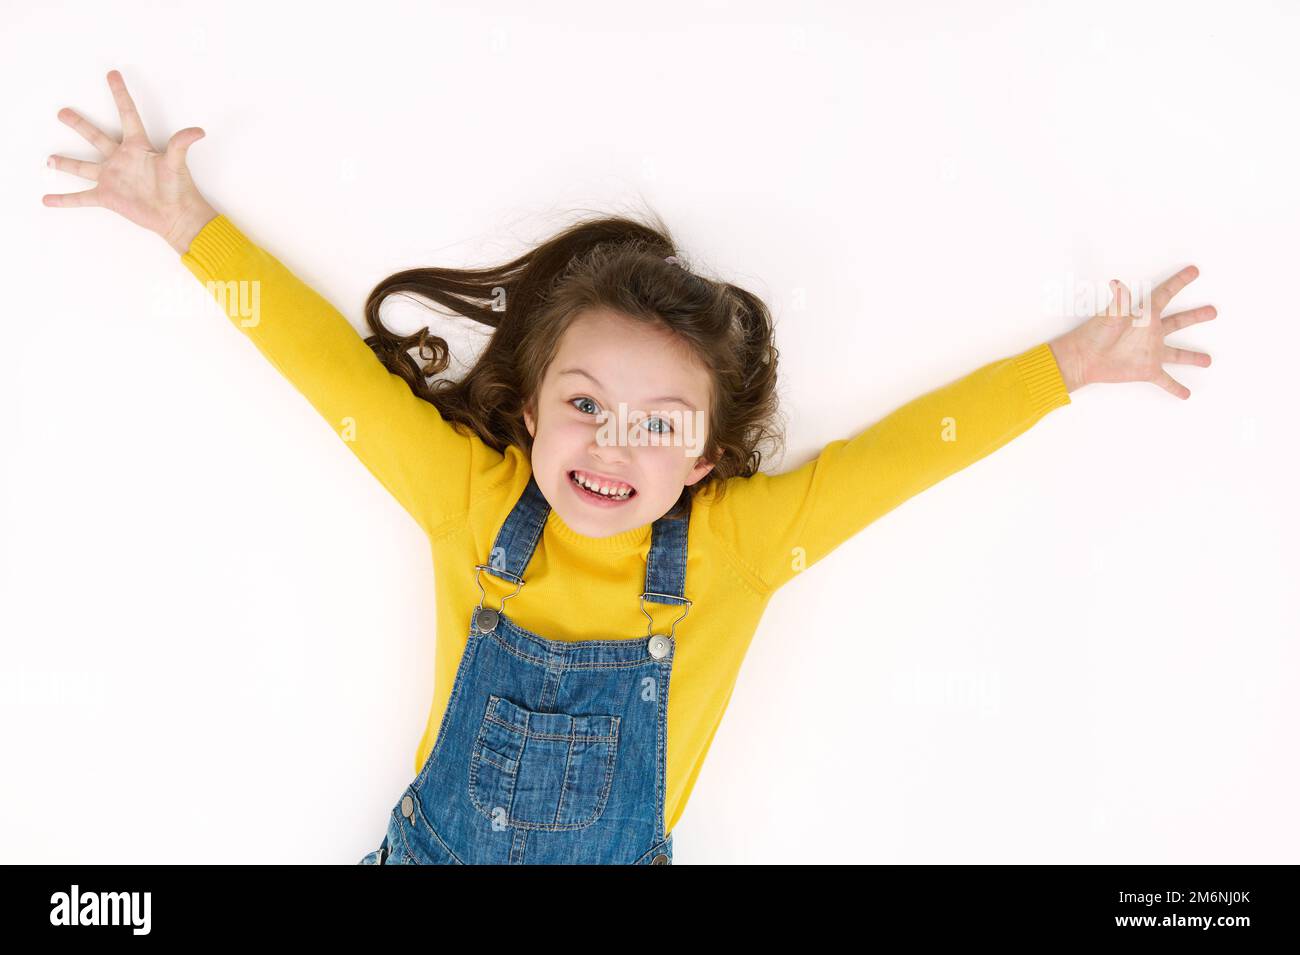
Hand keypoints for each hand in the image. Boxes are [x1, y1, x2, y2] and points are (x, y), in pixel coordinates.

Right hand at [44, 69, 216, 253]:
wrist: (177, 216)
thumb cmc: (180, 188)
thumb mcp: (177, 163)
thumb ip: (180, 144)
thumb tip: (198, 131)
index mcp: (137, 147)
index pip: (127, 115)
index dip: (120, 94)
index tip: (112, 74)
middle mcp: (121, 159)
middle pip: (96, 137)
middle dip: (79, 124)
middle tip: (62, 111)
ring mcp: (113, 178)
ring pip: (83, 167)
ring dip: (66, 163)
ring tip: (49, 159)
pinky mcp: (108, 196)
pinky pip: (81, 197)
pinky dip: (65, 200)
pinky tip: (48, 200)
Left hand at [1049, 265, 1217, 398]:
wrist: (1083, 359)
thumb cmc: (1094, 334)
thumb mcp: (1110, 316)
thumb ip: (1119, 301)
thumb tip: (1117, 283)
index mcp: (1145, 315)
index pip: (1166, 294)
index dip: (1180, 282)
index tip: (1193, 271)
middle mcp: (1151, 333)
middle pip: (1179, 322)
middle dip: (1196, 316)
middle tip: (1214, 311)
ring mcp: (1151, 352)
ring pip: (1178, 354)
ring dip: (1193, 357)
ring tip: (1207, 360)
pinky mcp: (1147, 370)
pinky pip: (1165, 380)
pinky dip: (1175, 387)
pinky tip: (1186, 394)